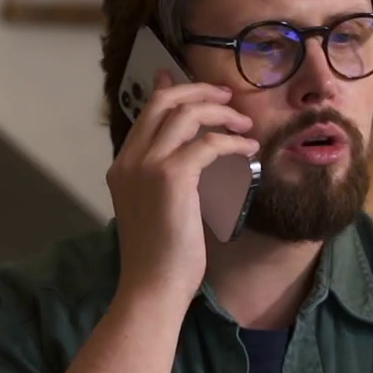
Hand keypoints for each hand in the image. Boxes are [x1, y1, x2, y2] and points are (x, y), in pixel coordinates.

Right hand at [106, 70, 259, 304]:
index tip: (201, 86)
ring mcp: (147, 165)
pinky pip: (209, 144)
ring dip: (221, 113)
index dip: (174, 91)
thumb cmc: (161, 257)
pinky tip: (250, 150)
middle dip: (199, 91)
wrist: (153, 286)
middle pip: (164, 102)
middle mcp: (130, 159)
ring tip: (245, 123)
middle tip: (227, 96)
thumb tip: (196, 155)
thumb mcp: (160, 207)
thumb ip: (170, 176)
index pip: (148, 112)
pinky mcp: (172, 177)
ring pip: (187, 114)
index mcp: (122, 166)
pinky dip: (233, 142)